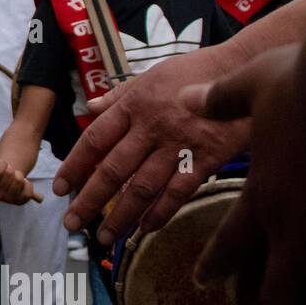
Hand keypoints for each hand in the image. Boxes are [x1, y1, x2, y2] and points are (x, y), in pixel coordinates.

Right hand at [0, 153, 34, 204]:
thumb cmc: (0, 169)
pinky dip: (27, 183)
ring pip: (19, 180)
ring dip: (19, 175)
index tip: (3, 164)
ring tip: (15, 177)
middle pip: (9, 174)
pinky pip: (28, 188)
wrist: (9, 178)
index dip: (2, 164)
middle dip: (11, 169)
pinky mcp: (20, 201)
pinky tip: (22, 184)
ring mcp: (9, 200)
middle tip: (9, 171)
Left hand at [52, 48, 250, 243]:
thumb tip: (89, 108)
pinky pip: (178, 193)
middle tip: (72, 223)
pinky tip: (144, 229)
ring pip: (142, 188)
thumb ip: (119, 96)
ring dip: (120, 216)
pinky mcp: (207, 158)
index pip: (94, 140)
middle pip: (113, 170)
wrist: (245, 68)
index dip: (75, 166)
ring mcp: (179, 144)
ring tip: (105, 237)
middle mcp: (151, 127)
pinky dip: (160, 214)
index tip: (60, 188)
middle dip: (89, 200)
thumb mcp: (150, 75)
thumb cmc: (195, 71)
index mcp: (134, 105)